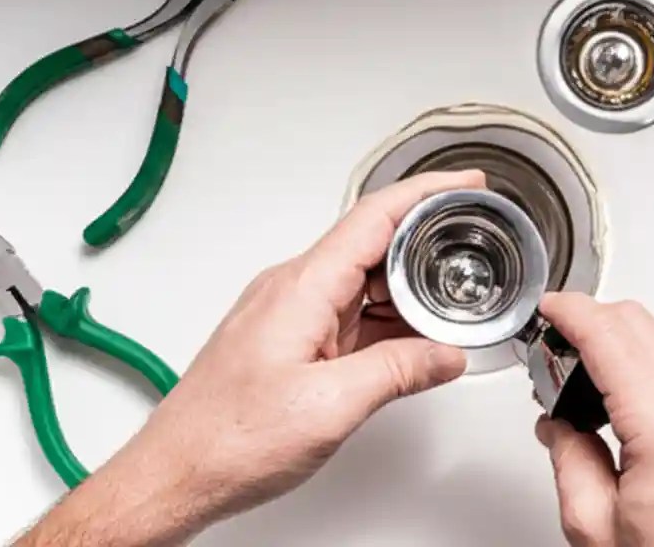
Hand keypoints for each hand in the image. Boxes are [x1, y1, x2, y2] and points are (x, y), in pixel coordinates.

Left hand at [17, 170, 482, 545]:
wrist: (177, 473)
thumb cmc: (229, 439)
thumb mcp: (332, 406)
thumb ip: (398, 372)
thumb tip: (446, 355)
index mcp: (303, 288)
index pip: (375, 217)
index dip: (426, 193)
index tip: (466, 182)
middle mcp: (293, 289)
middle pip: (374, 245)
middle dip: (429, 244)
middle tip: (476, 251)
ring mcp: (288, 312)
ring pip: (363, 282)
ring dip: (410, 291)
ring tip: (454, 307)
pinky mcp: (287, 338)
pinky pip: (347, 312)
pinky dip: (386, 320)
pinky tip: (411, 342)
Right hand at [535, 295, 653, 546]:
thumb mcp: (595, 524)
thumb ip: (569, 458)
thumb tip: (558, 423)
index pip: (612, 338)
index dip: (572, 313)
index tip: (549, 309)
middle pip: (639, 324)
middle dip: (590, 323)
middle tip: (552, 349)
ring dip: (616, 344)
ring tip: (579, 381)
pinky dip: (642, 366)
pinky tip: (615, 396)